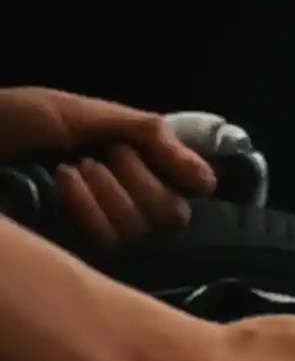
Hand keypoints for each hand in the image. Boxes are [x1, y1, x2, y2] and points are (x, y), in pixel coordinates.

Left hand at [0, 87, 216, 245]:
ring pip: (141, 229)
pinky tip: (62, 183)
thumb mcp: (89, 113)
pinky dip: (88, 207)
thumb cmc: (18, 120)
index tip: (154, 152)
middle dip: (142, 180)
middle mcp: (127, 198)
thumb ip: (152, 137)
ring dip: (110, 192)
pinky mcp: (76, 247)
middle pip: (174, 214)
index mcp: (135, 164)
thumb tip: (209, 180)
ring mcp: (102, 225)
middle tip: (108, 154)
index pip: (192, 189)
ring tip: (77, 167)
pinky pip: (108, 239)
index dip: (182, 173)